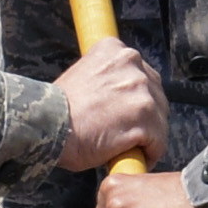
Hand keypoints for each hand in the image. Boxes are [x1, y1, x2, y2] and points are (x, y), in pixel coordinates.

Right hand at [52, 39, 166, 172]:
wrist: (47, 127)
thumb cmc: (58, 110)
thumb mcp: (82, 75)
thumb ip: (107, 78)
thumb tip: (120, 97)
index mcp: (115, 50)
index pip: (141, 74)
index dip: (136, 97)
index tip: (128, 112)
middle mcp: (132, 63)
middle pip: (155, 94)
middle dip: (146, 116)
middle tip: (128, 133)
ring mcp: (141, 91)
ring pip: (159, 119)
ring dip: (149, 136)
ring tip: (130, 148)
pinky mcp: (145, 119)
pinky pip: (158, 142)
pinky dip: (150, 153)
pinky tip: (135, 158)